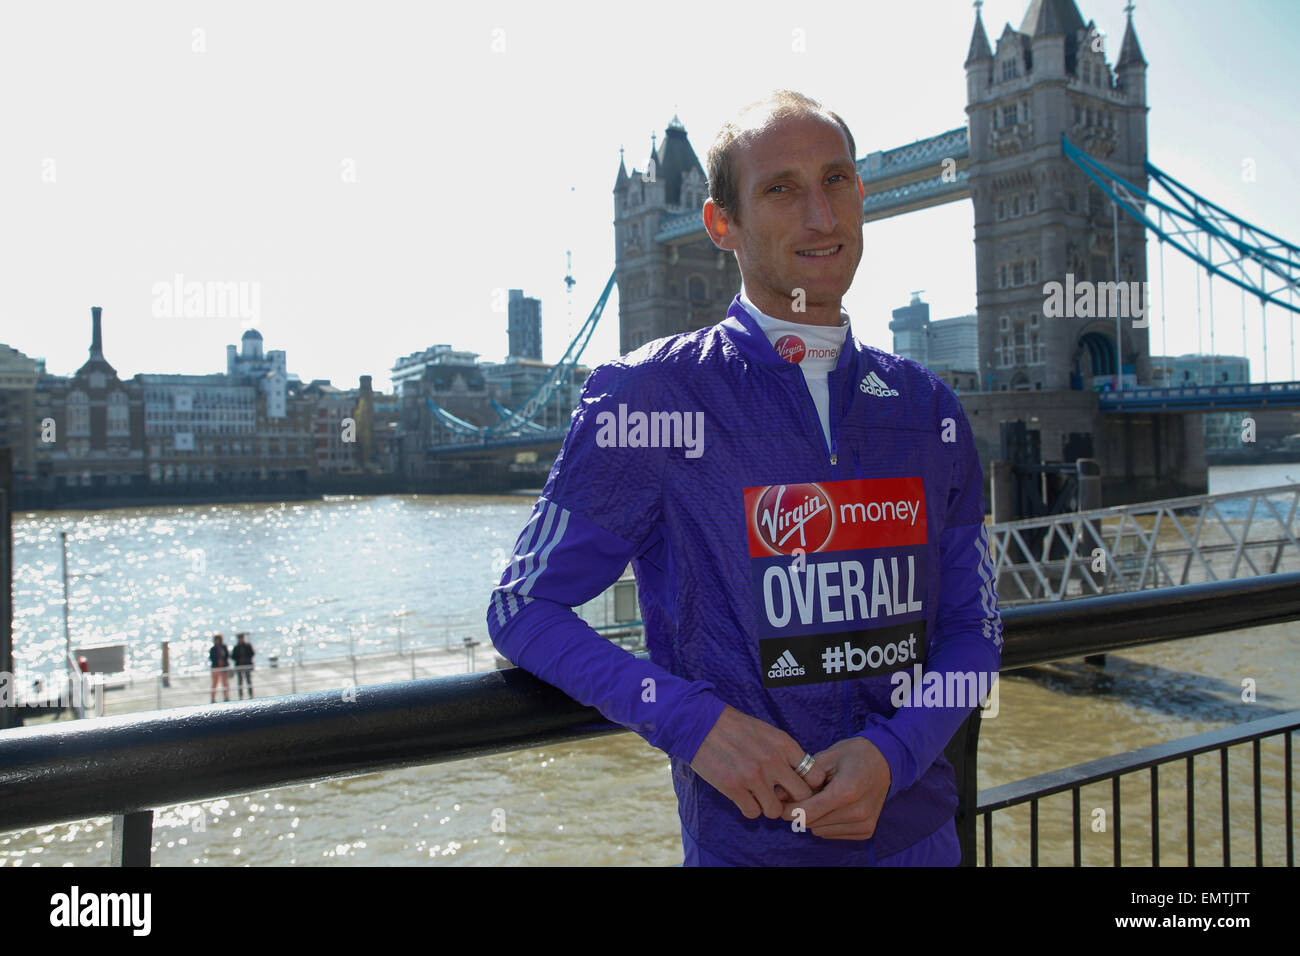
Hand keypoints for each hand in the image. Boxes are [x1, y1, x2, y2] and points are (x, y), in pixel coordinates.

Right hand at [691, 705, 827, 820]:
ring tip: (757, 795)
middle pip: (802, 797)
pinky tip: (742, 796)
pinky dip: (748, 808)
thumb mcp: (767, 732)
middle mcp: (772, 760)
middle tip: (779, 797)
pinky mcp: (733, 787)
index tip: (798, 786)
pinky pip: (752, 813)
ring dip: (767, 806)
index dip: (809, 785)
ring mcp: (753, 776)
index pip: (815, 776)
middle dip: (792, 800)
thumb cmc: (734, 727)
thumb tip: (801, 777)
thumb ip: (785, 752)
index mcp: (784, 744)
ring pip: (775, 811)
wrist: (699, 722)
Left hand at [780, 736, 890, 839]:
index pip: (806, 813)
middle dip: (799, 811)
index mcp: (847, 791)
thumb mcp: (826, 757)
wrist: (885, 761)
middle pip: (811, 823)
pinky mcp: (866, 831)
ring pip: (820, 830)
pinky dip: (826, 822)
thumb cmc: (854, 754)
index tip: (781, 800)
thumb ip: (801, 777)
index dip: (788, 809)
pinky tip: (832, 805)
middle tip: (801, 794)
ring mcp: (864, 824)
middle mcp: (858, 812)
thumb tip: (778, 795)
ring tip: (821, 796)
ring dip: (814, 817)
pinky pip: (832, 833)